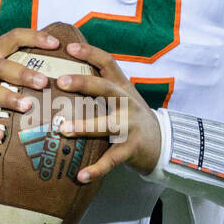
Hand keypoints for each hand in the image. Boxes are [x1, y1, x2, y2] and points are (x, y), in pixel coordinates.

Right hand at [0, 28, 58, 141]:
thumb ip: (16, 65)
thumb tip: (58, 70)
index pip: (14, 38)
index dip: (34, 38)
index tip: (56, 44)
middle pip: (1, 66)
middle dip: (23, 74)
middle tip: (43, 82)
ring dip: (8, 98)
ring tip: (27, 107)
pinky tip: (0, 136)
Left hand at [55, 41, 161, 182]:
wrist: (162, 142)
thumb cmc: (131, 116)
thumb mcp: (121, 96)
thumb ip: (99, 85)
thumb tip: (61, 73)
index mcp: (122, 87)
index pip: (108, 63)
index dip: (90, 53)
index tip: (69, 47)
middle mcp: (127, 103)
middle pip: (106, 88)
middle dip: (84, 82)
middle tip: (61, 81)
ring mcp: (130, 126)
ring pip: (107, 124)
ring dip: (84, 126)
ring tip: (63, 129)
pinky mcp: (131, 149)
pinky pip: (112, 160)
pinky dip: (96, 169)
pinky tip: (80, 176)